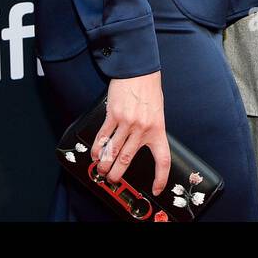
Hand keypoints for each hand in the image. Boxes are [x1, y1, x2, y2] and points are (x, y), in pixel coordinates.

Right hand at [93, 70, 169, 195]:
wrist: (138, 70)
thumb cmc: (149, 89)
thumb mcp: (157, 112)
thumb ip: (150, 129)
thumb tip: (142, 144)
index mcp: (157, 129)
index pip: (163, 159)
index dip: (161, 177)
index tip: (157, 188)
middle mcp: (142, 128)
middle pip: (128, 159)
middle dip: (117, 173)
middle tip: (112, 178)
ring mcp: (127, 122)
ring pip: (113, 151)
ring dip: (104, 163)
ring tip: (100, 169)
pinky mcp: (113, 115)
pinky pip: (103, 136)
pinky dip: (97, 147)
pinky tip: (94, 153)